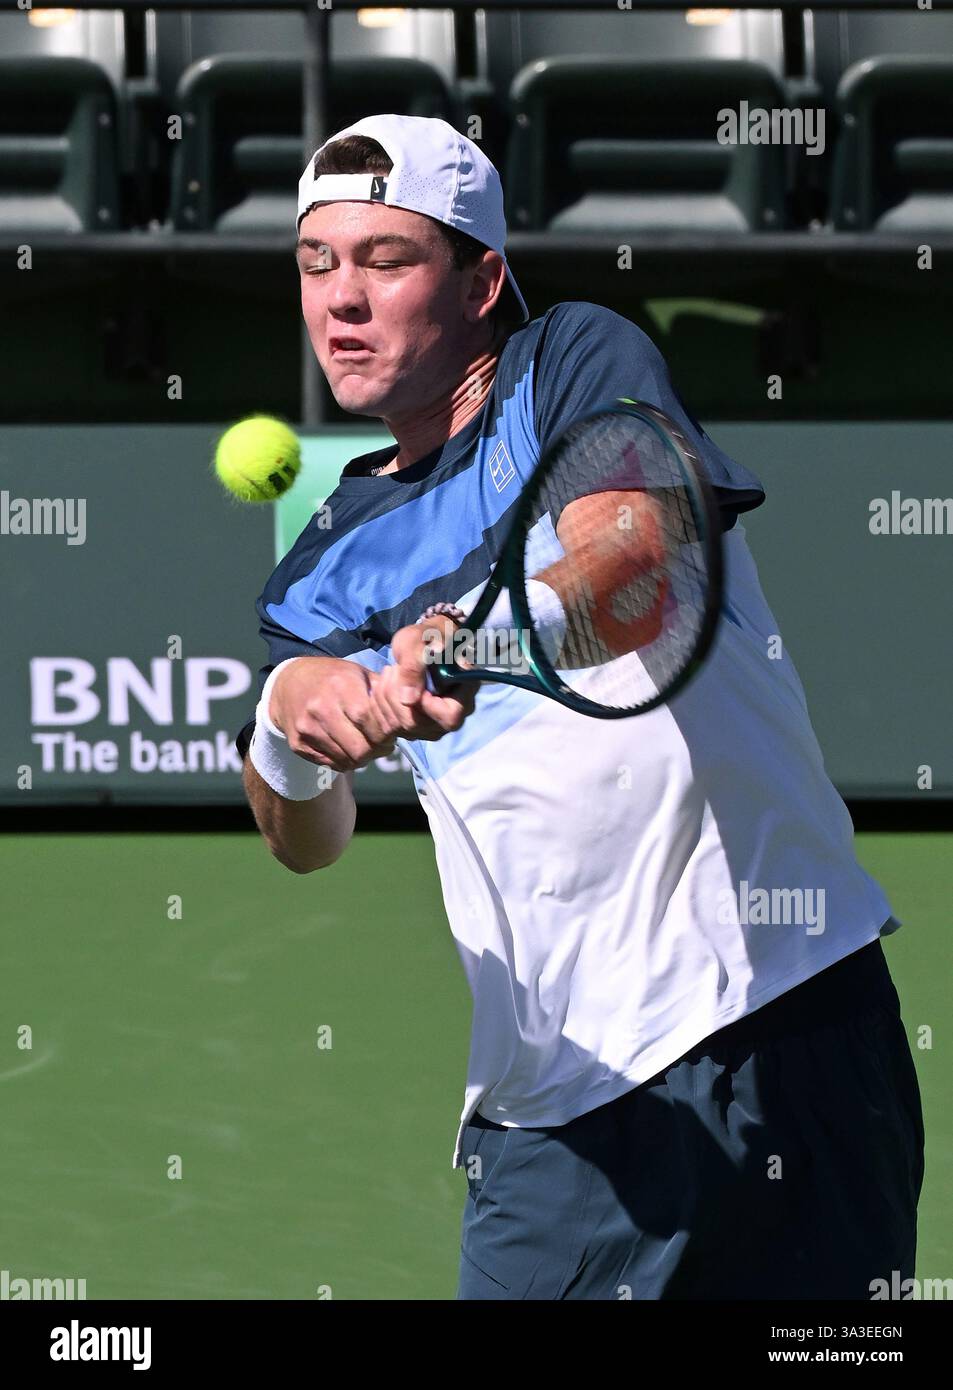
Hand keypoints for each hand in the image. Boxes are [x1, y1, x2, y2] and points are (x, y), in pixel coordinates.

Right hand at [269, 655, 399, 771]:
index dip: (386, 733)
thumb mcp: (358, 674)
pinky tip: (349, 748)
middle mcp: (321, 709)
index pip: (371, 722)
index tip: (392, 734)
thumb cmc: (332, 677)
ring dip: (363, 758)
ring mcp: (307, 729)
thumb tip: (412, 710)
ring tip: (367, 745)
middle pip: (361, 748)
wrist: (288, 684)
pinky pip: (331, 764)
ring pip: (347, 760)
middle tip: (383, 744)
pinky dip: (345, 761)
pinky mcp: (298, 744)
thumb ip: (384, 692)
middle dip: (377, 750)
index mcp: (341, 687)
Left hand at [368, 617, 477, 740]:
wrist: (425, 642)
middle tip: (395, 668)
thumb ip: (414, 665)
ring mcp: (434, 724)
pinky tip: (383, 685)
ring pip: (401, 726)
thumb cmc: (427, 637)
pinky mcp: (415, 727)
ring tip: (390, 672)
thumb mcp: (417, 640)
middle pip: (418, 724)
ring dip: (385, 697)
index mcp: (465, 692)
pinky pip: (391, 726)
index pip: (449, 716)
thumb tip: (408, 700)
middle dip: (396, 695)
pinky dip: (379, 704)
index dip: (425, 703)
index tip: (413, 678)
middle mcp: (453, 715)